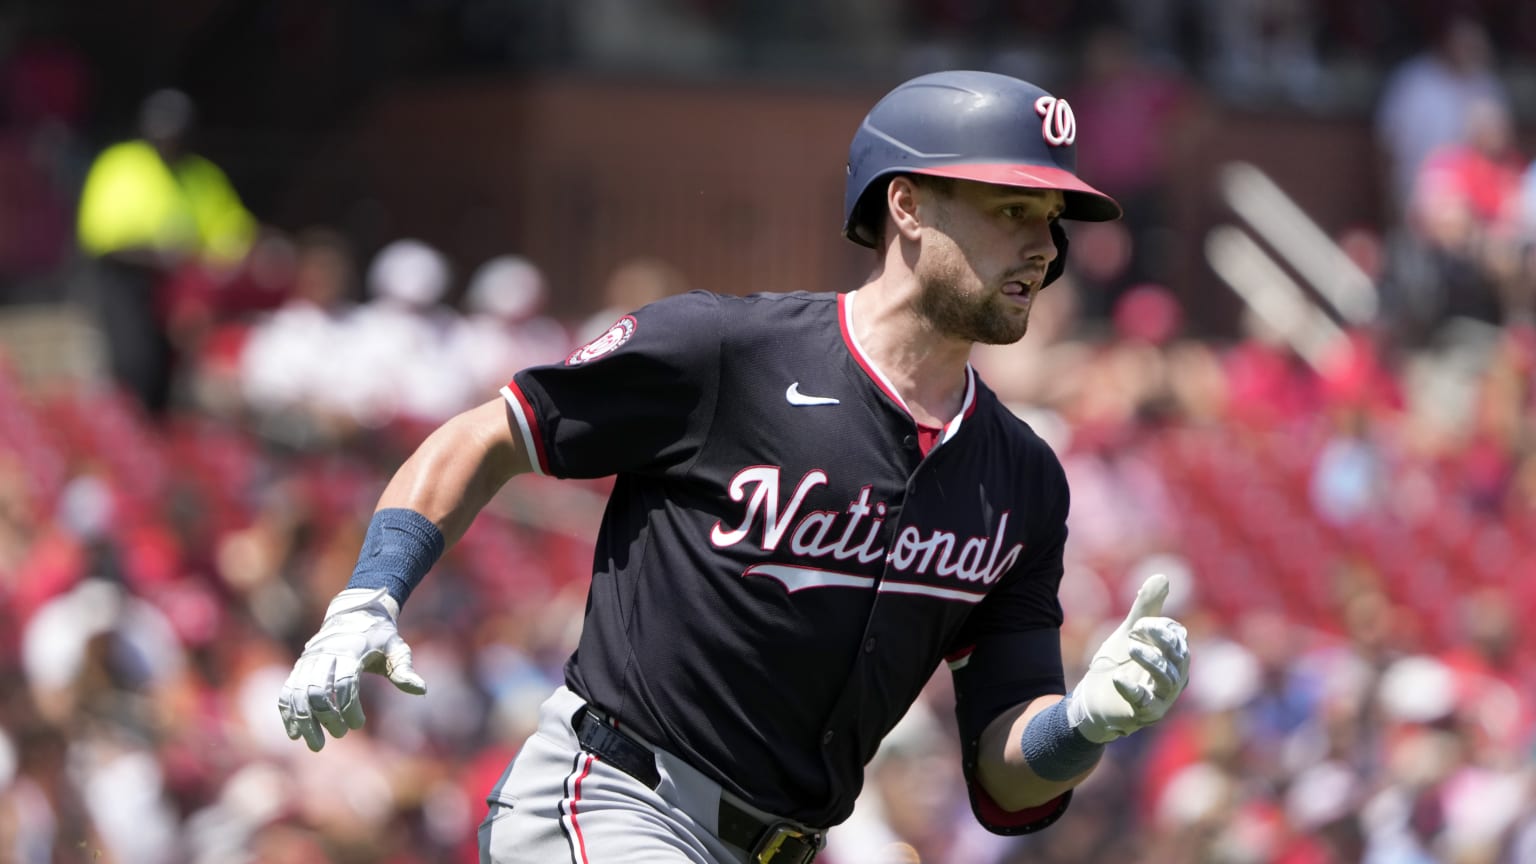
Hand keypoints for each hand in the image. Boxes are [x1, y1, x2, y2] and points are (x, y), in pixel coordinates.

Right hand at [278, 588, 427, 751]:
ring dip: (304, 721)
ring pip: (298, 693)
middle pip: (317, 690)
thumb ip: (404, 669)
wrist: (353, 613)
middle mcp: (325, 654)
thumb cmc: (380, 636)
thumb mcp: (396, 648)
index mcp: (350, 649)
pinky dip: (288, 712)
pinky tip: (295, 733)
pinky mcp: (300, 666)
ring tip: (316, 746)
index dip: (348, 707)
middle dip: (327, 717)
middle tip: (340, 735)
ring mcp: (309, 660)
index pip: (344, 682)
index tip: (358, 724)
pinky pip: (288, 690)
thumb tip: (421, 690)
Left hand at [1067, 574, 1189, 743]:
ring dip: (1151, 660)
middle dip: (1161, 639)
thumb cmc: (1119, 663)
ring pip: (1167, 678)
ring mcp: (1162, 697)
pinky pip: (1144, 702)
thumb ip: (1146, 608)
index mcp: (1174, 656)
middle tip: (1137, 626)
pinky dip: (1132, 689)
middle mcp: (1174, 677)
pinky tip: (1117, 678)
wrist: (1095, 697)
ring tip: (1131, 646)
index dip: (1160, 627)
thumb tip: (1162, 576)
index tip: (1138, 622)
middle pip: (1178, 656)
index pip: (1178, 637)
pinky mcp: (1144, 713)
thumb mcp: (1130, 633)